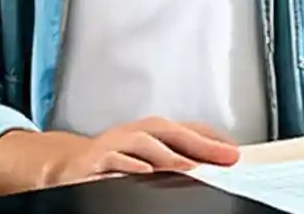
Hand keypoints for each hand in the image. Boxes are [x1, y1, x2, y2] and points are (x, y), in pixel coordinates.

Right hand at [41, 117, 239, 186]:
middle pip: (172, 133)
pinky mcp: (95, 160)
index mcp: (154, 131)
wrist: (68, 165)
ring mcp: (116, 144)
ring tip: (188, 166)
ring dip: (167, 155)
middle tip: (223, 157)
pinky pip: (114, 161)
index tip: (235, 153)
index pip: (190, 130)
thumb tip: (214, 163)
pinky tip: (144, 173)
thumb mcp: (149, 154)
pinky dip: (129, 166)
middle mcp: (137, 132)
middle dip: (200, 144)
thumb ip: (177, 155)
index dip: (213, 139)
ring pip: (144, 143)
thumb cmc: (115, 159)